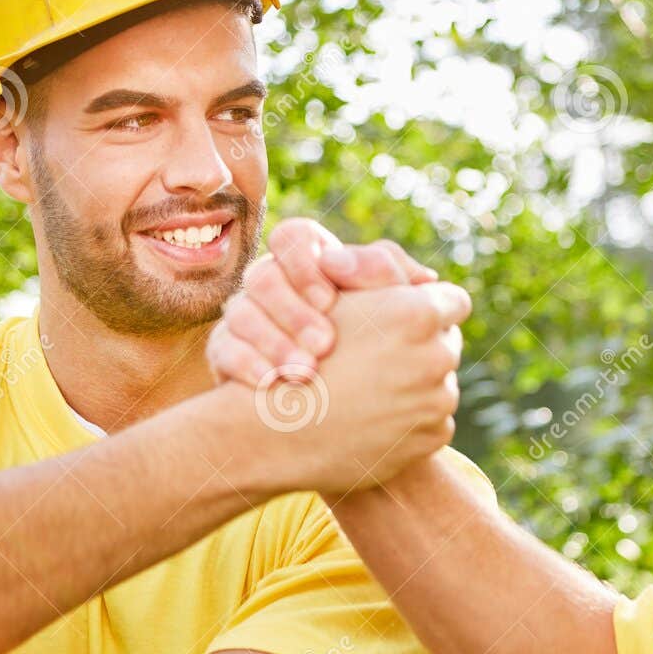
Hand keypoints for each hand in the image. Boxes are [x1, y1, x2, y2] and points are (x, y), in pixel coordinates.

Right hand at [209, 218, 435, 385]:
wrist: (327, 415)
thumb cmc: (370, 352)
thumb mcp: (393, 314)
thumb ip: (406, 292)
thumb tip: (428, 283)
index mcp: (308, 261)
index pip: (294, 238)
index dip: (307, 263)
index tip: (331, 299)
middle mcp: (272, 283)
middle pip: (264, 277)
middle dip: (295, 312)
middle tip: (326, 345)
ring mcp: (244, 317)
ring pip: (241, 313)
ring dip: (275, 342)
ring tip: (305, 372)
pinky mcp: (226, 352)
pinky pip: (224, 349)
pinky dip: (249, 366)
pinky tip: (273, 384)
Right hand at [237, 280, 470, 493]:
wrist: (278, 428)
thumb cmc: (298, 349)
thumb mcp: (338, 294)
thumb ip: (385, 274)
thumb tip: (428, 278)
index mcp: (420, 313)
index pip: (454, 301)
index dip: (428, 306)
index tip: (407, 317)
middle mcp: (438, 357)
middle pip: (447, 343)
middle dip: (423, 346)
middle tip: (382, 354)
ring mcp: (438, 402)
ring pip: (440, 384)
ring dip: (417, 384)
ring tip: (372, 389)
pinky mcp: (432, 439)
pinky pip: (432, 422)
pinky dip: (410, 420)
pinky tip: (373, 418)